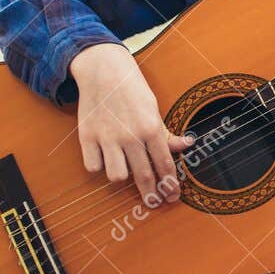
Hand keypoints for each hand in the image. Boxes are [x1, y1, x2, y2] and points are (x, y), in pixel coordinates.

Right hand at [69, 42, 193, 205]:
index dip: (170, 184)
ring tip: (126, 171)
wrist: (103, 70)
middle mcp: (130, 136)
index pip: (165, 164)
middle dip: (152, 194)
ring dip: (122, 177)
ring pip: (117, 176)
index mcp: (151, 128)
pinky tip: (105, 160)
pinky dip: (99, 166)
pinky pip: (93, 166)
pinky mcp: (87, 137)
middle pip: (144, 176)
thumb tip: (187, 144)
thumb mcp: (154, 108)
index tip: (173, 196)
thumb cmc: (132, 90)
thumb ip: (166, 132)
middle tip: (155, 203)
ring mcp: (107, 138)